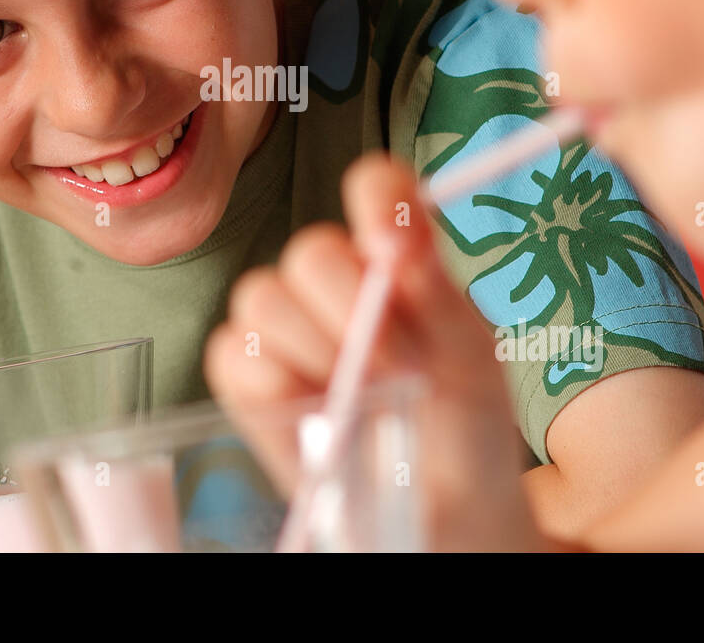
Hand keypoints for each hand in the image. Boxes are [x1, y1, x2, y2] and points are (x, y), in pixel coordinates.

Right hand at [205, 152, 545, 549]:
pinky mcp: (248, 382)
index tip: (395, 249)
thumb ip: (437, 297)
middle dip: (351, 308)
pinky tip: (315, 413)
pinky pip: (230, 356)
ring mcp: (286, 329)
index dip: (376, 200)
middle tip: (400, 365)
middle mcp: (334, 283)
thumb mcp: (473, 361)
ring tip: (362, 396)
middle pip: (310, 252)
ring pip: (260, 296)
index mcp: (394, 260)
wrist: (448, 513)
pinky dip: (272, 385)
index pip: (374, 190)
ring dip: (315, 350)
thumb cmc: (466, 430)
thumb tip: (397, 246)